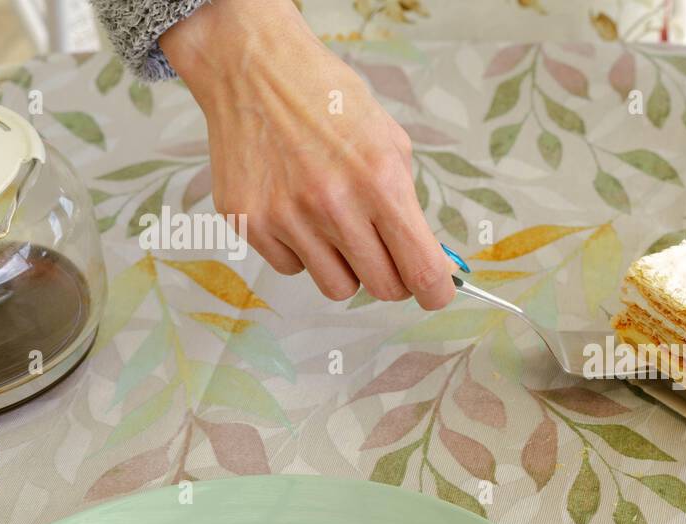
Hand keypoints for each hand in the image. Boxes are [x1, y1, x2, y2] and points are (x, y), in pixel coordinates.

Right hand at [160, 0, 454, 307]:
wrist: (253, 68)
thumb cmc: (327, 101)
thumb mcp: (390, 142)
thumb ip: (409, 204)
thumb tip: (428, 260)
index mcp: (380, 182)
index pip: (421, 270)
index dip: (435, 292)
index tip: (435, 293)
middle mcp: (334, 206)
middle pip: (382, 288)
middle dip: (392, 277)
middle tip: (384, 252)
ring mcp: (287, 218)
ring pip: (337, 287)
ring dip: (346, 266)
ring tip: (335, 224)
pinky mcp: (250, 223)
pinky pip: (292, 268)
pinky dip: (301, 250)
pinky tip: (295, 209)